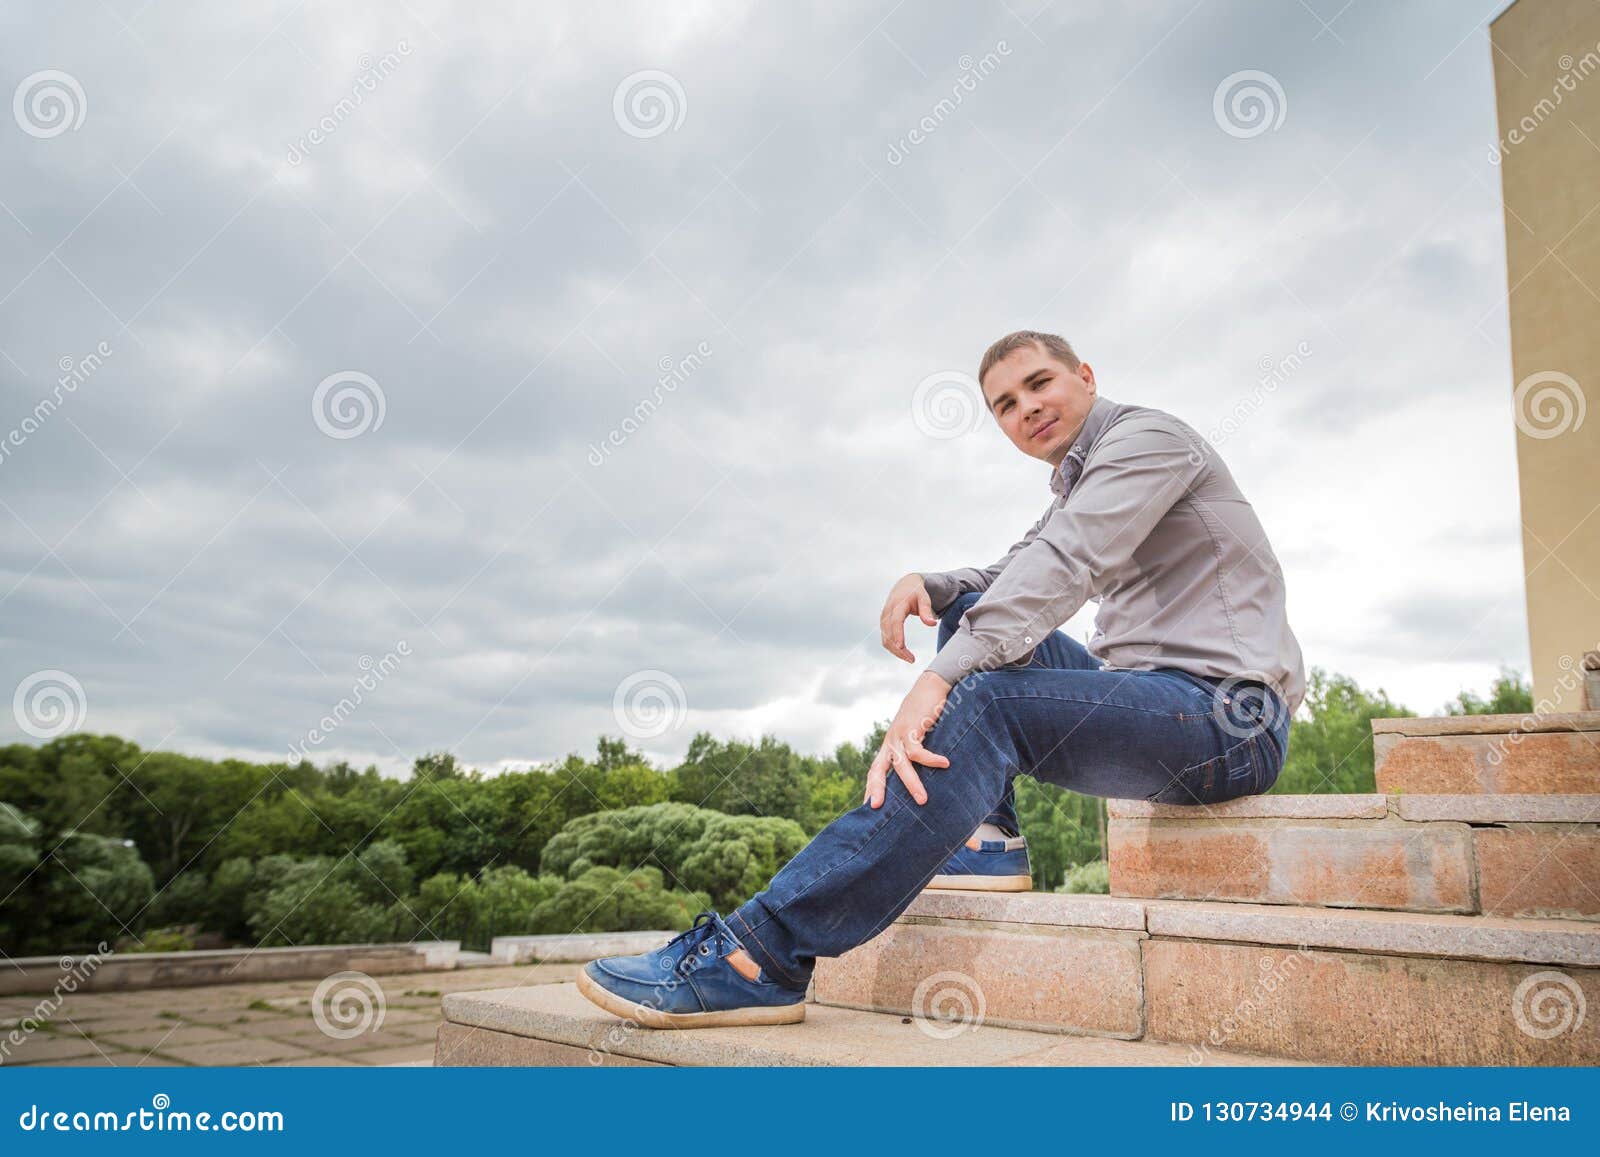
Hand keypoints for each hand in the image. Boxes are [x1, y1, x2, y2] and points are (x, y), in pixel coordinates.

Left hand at [864, 670, 952, 807]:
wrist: (931, 686)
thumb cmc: (927, 714)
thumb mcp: (918, 736)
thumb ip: (916, 753)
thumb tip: (926, 776)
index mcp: (890, 746)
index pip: (876, 770)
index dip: (871, 787)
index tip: (869, 806)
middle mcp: (891, 742)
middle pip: (879, 769)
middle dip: (878, 788)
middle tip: (877, 807)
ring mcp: (900, 734)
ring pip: (902, 764)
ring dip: (912, 784)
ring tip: (923, 800)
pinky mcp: (913, 727)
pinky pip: (919, 749)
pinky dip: (931, 759)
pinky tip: (945, 764)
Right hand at [880, 573, 936, 662]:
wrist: (904, 585)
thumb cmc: (916, 592)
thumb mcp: (924, 598)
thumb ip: (927, 611)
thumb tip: (932, 624)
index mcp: (897, 605)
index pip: (895, 621)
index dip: (897, 634)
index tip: (901, 647)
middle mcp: (887, 612)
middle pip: (889, 634)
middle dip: (898, 649)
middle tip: (912, 660)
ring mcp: (883, 619)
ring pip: (885, 639)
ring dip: (895, 651)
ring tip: (910, 659)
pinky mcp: (883, 624)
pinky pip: (885, 638)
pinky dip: (892, 647)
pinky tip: (903, 653)